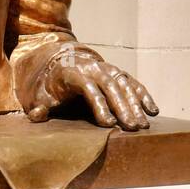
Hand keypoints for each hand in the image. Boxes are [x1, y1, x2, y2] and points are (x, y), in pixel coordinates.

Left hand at [25, 45, 158, 130]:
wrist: (59, 61)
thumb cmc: (51, 86)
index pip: (88, 87)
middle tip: (132, 127)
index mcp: (72, 72)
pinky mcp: (117, 73)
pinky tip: (152, 110)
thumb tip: (37, 116)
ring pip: (124, 84)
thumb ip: (40, 107)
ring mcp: (107, 69)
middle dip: (123, 107)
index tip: (108, 123)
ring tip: (143, 124)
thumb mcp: (40, 95)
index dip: (98, 105)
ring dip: (136, 104)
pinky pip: (133, 83)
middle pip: (110, 86)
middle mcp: (93, 68)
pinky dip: (143, 95)